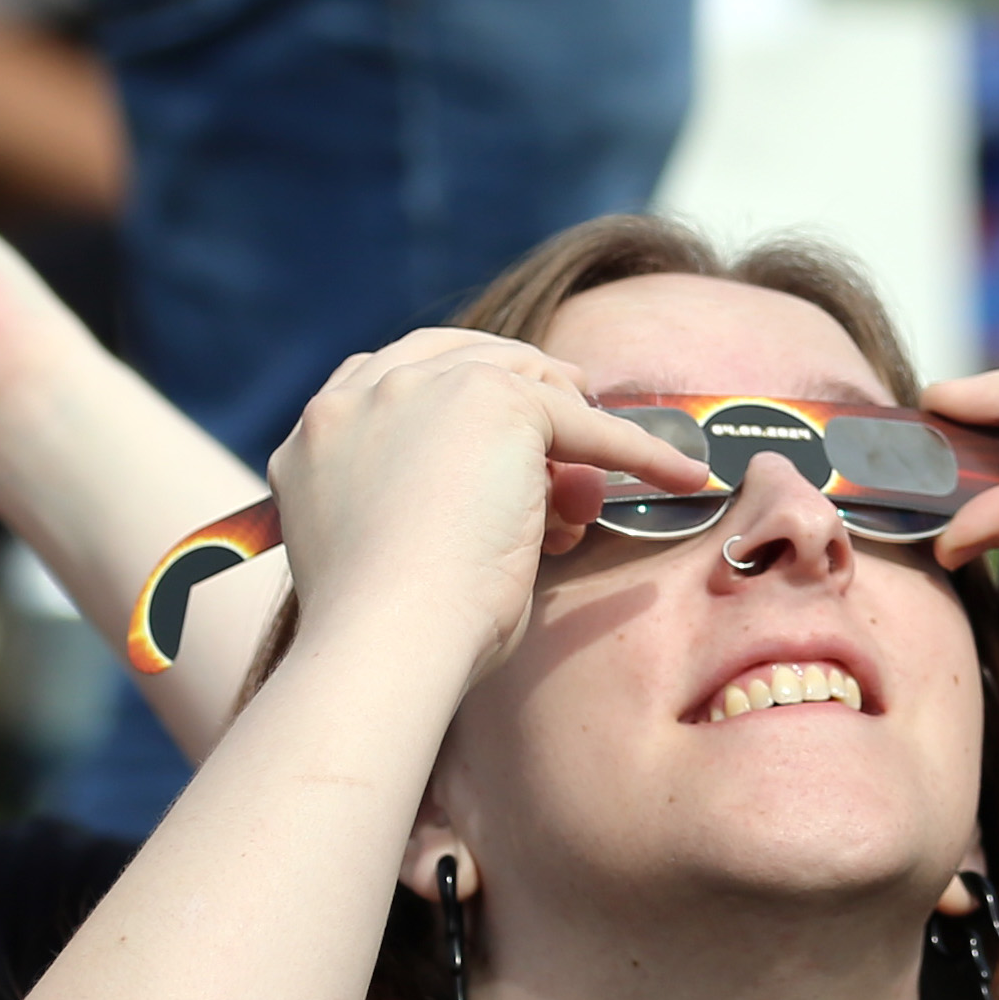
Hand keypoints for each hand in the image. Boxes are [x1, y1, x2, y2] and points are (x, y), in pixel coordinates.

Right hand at [268, 330, 707, 682]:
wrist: (385, 641)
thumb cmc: (390, 636)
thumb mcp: (393, 552)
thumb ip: (429, 506)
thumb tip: (543, 496)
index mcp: (316, 433)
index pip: (398, 380)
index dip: (458, 402)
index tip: (501, 438)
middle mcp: (359, 394)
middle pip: (465, 358)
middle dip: (523, 399)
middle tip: (569, 435)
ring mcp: (423, 386)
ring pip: (527, 380)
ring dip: (569, 428)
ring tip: (600, 479)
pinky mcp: (494, 399)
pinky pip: (586, 420)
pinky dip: (638, 451)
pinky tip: (682, 477)